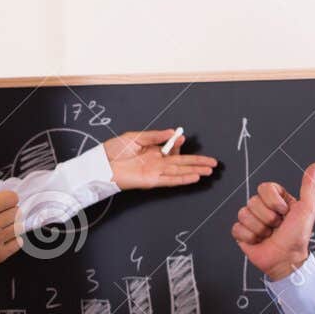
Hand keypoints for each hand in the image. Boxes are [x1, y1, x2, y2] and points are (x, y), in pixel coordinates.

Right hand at [0, 156, 20, 269]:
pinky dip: (13, 240)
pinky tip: (3, 237)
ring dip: (11, 225)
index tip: (0, 202)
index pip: (13, 198)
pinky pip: (17, 243)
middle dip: (8, 212)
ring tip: (0, 226)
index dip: (7, 198)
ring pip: (18, 227)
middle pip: (17, 212)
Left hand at [101, 129, 218, 189]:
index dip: (181, 146)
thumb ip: (156, 136)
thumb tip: (173, 133)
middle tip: (213, 163)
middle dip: (198, 162)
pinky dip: (183, 179)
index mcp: (153, 151)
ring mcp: (155, 172)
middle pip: (182, 163)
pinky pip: (171, 180)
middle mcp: (156, 163)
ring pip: (180, 172)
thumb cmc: (113, 151)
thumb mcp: (136, 137)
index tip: (184, 139)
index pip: (173, 150)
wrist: (101, 164)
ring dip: (195, 171)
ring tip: (209, 171)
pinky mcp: (152, 181)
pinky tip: (194, 177)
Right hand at [233, 161, 314, 279]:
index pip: (264, 187)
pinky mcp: (241, 233)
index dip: (273, 201)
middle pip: (252, 201)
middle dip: (268, 218)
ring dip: (259, 229)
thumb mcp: (307, 209)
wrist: (286, 259)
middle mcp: (263, 208)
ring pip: (244, 214)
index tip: (284, 212)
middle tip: (277, 227)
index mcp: (277, 199)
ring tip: (269, 235)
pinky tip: (258, 241)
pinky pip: (236, 228)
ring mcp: (251, 220)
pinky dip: (249, 237)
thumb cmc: (298, 236)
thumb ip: (309, 186)